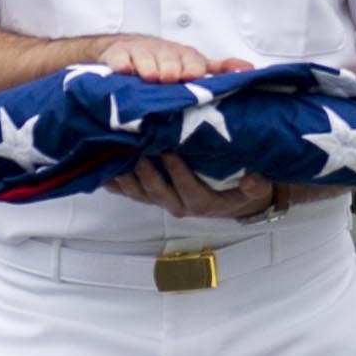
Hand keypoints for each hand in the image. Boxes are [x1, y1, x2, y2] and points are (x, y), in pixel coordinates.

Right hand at [95, 34, 213, 83]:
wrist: (129, 49)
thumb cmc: (167, 61)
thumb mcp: (194, 64)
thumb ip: (220, 69)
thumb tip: (250, 69)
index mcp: (184, 56)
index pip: (191, 60)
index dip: (192, 68)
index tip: (192, 76)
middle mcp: (163, 52)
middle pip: (168, 59)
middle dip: (170, 68)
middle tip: (169, 78)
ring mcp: (140, 52)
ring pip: (145, 58)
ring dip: (148, 66)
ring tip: (150, 77)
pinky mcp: (117, 54)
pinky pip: (119, 58)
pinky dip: (121, 64)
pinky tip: (124, 71)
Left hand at [106, 154, 275, 219]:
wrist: (227, 201)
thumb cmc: (238, 190)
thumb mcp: (253, 189)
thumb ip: (255, 186)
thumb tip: (254, 179)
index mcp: (201, 202)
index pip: (188, 189)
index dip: (178, 172)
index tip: (170, 151)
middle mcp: (177, 204)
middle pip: (156, 191)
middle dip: (145, 172)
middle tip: (136, 151)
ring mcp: (160, 200)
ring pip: (138, 192)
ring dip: (125, 176)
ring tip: (115, 156)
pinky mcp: (148, 195)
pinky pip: (128, 191)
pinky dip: (113, 181)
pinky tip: (100, 169)